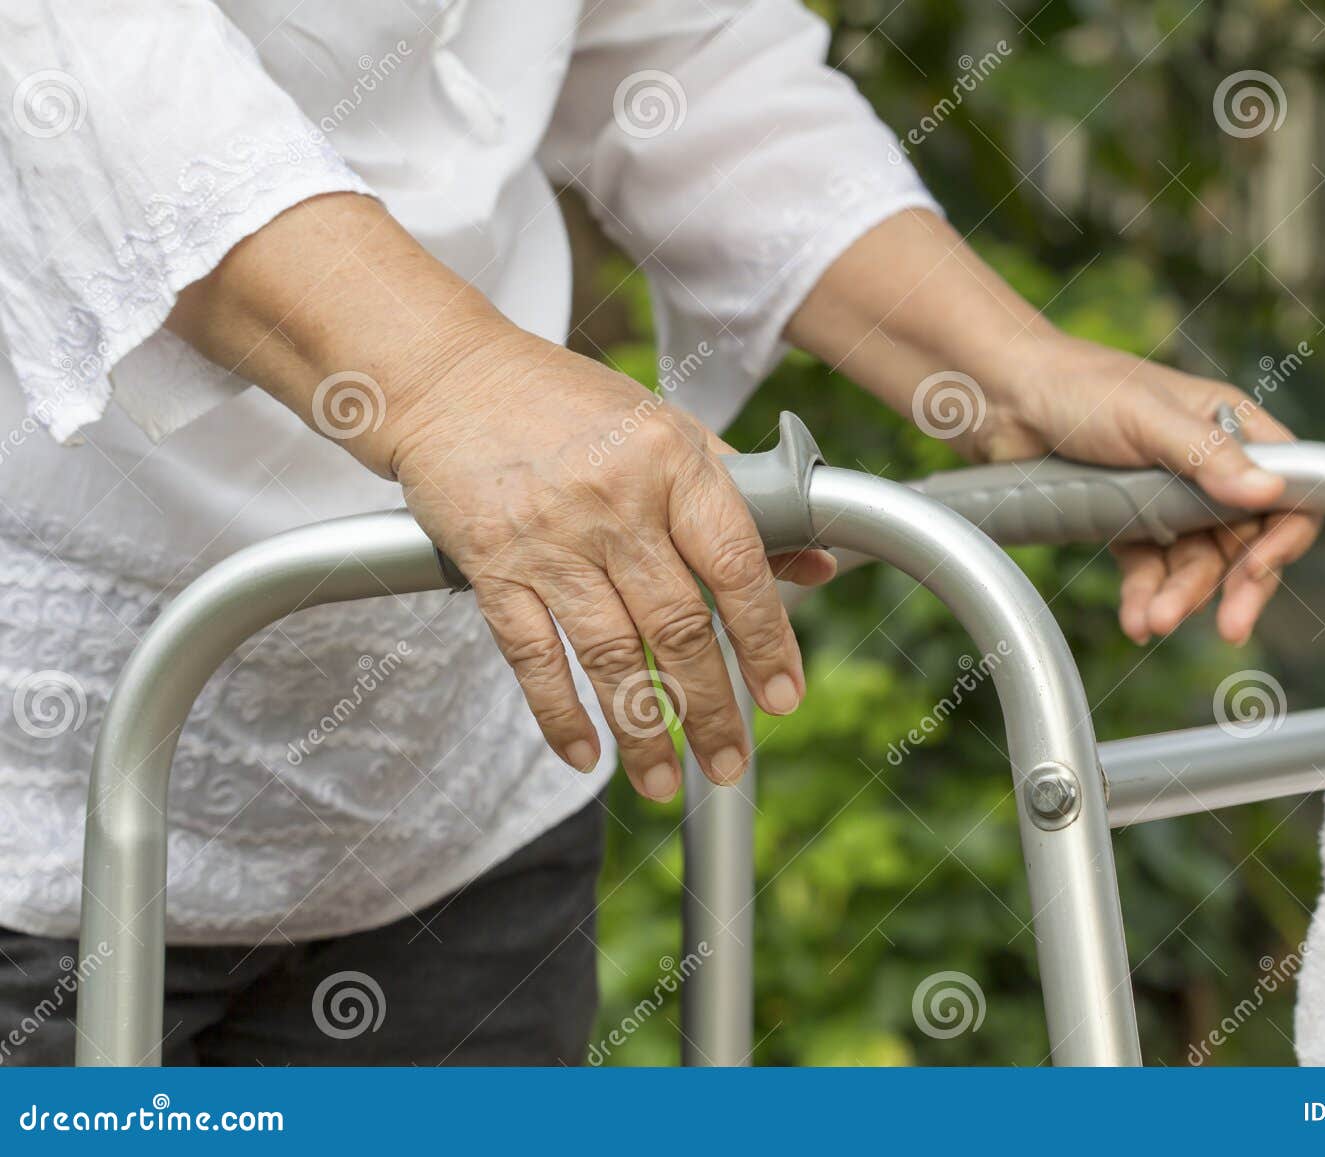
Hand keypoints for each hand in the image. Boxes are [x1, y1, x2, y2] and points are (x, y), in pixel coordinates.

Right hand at [167, 193, 832, 801]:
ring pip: (610, 654)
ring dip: (643, 730)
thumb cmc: (568, 404)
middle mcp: (613, 500)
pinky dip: (560, 714)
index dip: (766, 640)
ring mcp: (548, 536)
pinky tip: (586, 754)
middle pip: (677, 626)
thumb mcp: (667, 430)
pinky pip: (533, 656)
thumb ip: (740, 497)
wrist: (447, 377)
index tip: (783, 697)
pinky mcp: (490, 563)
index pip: (735, 565)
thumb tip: (813, 567)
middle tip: (731, 764)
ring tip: (664, 784)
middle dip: (711, 709)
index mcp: (670, 461)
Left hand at [781, 208, 1314, 646]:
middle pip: (1245, 537)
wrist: (998, 400)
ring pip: (1196, 561)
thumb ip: (1204, 456)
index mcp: (1229, 424)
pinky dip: (1146, 595)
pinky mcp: (1128, 520)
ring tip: (1154, 621)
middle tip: (1231, 625)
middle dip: (1237, 583)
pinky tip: (1136, 620)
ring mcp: (1168, 495)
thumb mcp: (1144, 416)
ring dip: (1182, 596)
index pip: (1289, 486)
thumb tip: (1268, 492)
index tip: (1262, 568)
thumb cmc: (1074, 387)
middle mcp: (1207, 462)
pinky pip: (1150, 568)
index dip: (1285, 532)